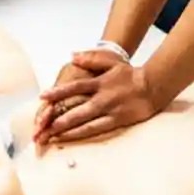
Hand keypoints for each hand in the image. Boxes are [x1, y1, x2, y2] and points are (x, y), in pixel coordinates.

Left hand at [33, 50, 162, 144]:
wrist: (153, 86)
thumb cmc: (130, 74)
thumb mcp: (111, 62)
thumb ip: (91, 58)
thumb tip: (73, 56)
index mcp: (98, 82)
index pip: (74, 87)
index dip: (57, 92)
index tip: (42, 97)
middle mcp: (101, 98)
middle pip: (75, 110)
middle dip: (57, 119)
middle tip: (41, 126)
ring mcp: (108, 111)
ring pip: (83, 123)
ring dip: (66, 130)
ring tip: (50, 136)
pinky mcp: (116, 121)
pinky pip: (96, 129)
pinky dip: (81, 134)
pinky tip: (70, 138)